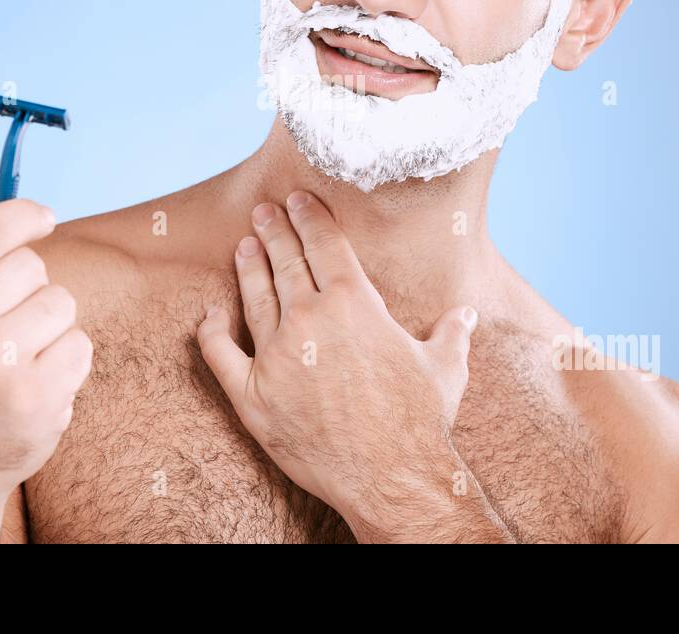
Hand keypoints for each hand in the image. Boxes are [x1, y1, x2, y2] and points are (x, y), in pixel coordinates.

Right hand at [0, 193, 92, 509]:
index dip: (24, 214)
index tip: (44, 217)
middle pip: (31, 266)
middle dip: (27, 290)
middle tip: (1, 328)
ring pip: (60, 303)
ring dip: (49, 326)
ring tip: (14, 360)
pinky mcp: (35, 398)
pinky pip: (80, 344)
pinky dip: (66, 362)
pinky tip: (33, 384)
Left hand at [197, 190, 477, 522]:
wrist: (391, 476)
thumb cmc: (421, 420)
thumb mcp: (446, 367)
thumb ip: (452, 333)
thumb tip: (467, 315)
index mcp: (356, 302)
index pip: (325, 245)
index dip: (310, 218)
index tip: (298, 201)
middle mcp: (310, 318)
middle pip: (286, 262)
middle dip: (274, 232)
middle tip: (264, 212)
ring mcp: (276, 354)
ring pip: (255, 297)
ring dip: (249, 268)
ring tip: (244, 247)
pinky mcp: (251, 394)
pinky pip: (220, 353)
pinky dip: (212, 329)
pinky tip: (212, 313)